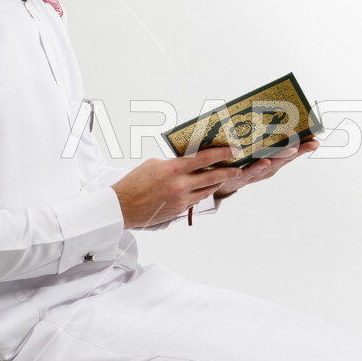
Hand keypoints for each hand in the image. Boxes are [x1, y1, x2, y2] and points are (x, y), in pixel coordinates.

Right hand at [111, 147, 242, 227]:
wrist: (122, 206)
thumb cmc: (134, 182)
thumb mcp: (154, 164)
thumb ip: (174, 162)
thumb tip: (190, 160)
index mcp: (173, 168)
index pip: (204, 158)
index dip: (222, 153)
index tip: (234, 150)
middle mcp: (180, 185)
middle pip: (213, 177)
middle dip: (229, 172)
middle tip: (239, 169)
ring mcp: (181, 199)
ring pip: (208, 191)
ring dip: (217, 184)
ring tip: (224, 177)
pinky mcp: (179, 210)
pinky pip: (196, 200)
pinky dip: (201, 193)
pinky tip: (204, 188)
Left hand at [215, 138, 318, 198]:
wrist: (219, 182)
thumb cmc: (237, 161)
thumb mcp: (250, 147)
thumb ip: (257, 133)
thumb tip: (260, 109)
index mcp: (273, 159)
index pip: (292, 151)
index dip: (304, 146)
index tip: (317, 139)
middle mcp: (269, 167)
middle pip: (287, 157)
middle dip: (300, 149)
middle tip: (312, 143)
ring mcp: (257, 173)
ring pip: (273, 164)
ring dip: (283, 156)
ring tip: (292, 149)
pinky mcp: (243, 176)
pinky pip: (252, 170)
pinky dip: (259, 166)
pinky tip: (265, 161)